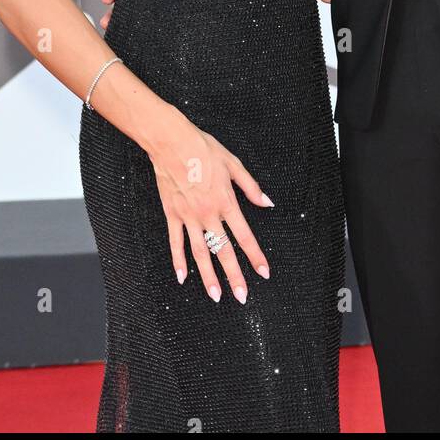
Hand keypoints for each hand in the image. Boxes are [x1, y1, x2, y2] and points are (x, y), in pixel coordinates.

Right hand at [144, 107, 272, 301]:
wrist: (172, 142)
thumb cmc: (203, 148)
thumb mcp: (233, 164)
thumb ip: (251, 187)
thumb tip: (266, 203)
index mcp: (226, 201)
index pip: (244, 235)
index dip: (255, 256)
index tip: (264, 273)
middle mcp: (208, 214)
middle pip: (223, 250)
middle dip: (234, 276)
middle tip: (241, 296)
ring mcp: (188, 217)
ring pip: (200, 252)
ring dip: (208, 276)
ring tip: (215, 296)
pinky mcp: (172, 214)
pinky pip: (176, 242)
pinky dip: (178, 261)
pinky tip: (182, 277)